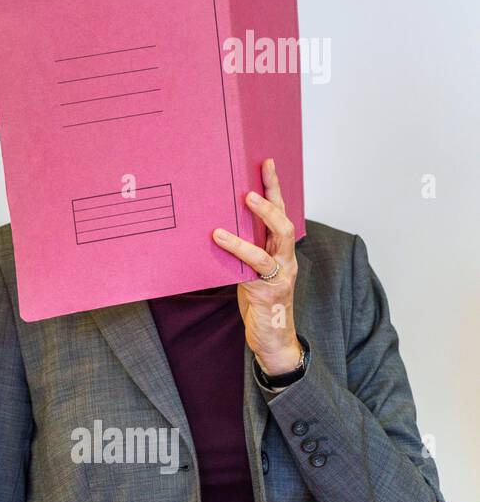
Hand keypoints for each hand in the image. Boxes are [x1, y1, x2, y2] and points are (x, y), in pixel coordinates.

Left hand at [211, 158, 303, 375]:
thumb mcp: (250, 268)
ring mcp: (279, 276)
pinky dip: (237, 254)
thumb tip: (216, 220)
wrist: (272, 339)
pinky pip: (252, 270)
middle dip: (272, 200)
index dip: (276, 187)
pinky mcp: (266, 292)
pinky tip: (218, 242)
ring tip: (235, 212)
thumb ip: (244, 246)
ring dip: (255, 226)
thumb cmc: (258, 299)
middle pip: (284, 224)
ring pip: (274, 246)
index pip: (282, 212)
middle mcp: (285, 259)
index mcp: (281, 250)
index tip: (267, 162)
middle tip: (252, 187)